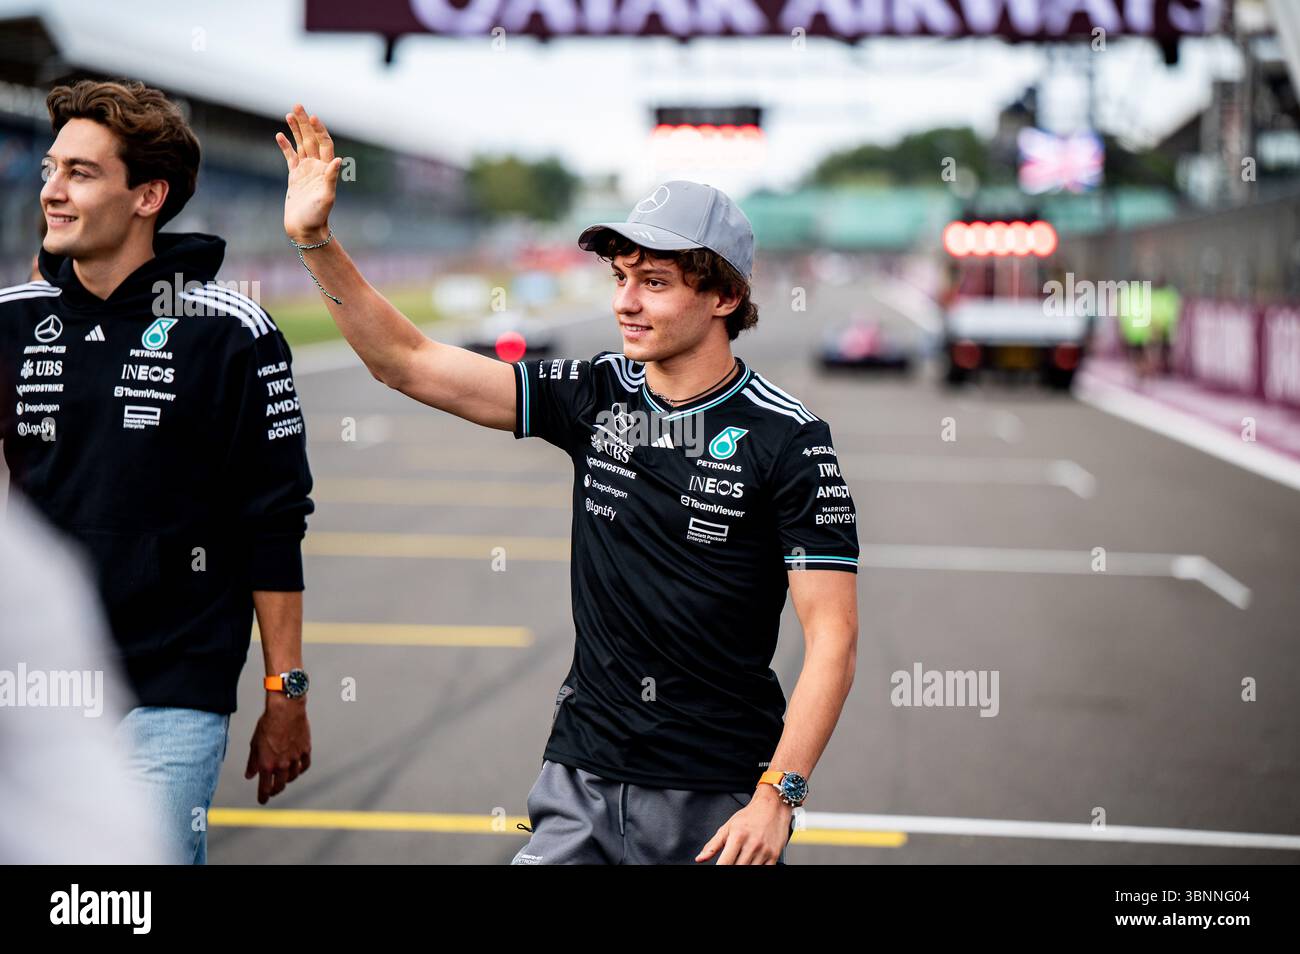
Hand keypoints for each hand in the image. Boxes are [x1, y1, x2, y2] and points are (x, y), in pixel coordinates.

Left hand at [244, 693, 310, 804]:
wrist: (285, 709)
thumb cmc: (267, 724)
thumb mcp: (255, 744)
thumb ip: (252, 762)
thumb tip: (249, 775)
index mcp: (266, 764)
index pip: (264, 788)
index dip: (263, 796)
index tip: (262, 800)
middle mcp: (282, 764)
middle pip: (280, 785)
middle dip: (275, 790)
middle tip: (272, 791)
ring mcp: (295, 758)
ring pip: (293, 777)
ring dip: (287, 780)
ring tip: (284, 777)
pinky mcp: (305, 750)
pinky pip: (304, 766)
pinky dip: (300, 770)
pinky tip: (297, 768)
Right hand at [276, 103, 340, 244]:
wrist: (305, 230)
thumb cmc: (317, 216)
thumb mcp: (326, 197)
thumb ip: (331, 178)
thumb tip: (338, 159)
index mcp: (326, 170)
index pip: (324, 143)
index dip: (319, 130)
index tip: (312, 116)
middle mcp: (317, 167)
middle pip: (311, 139)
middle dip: (304, 123)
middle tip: (297, 105)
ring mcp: (306, 171)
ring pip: (300, 145)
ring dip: (295, 130)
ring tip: (289, 114)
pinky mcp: (295, 177)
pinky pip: (290, 157)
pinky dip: (285, 146)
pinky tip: (280, 135)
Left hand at [695, 786, 792, 864]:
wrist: (772, 807)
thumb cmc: (750, 816)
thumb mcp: (728, 826)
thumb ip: (713, 845)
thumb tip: (700, 858)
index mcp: (738, 836)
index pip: (725, 863)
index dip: (720, 868)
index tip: (718, 868)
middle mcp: (752, 844)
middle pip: (737, 868)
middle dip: (731, 868)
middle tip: (731, 861)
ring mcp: (764, 851)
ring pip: (751, 870)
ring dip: (744, 868)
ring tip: (741, 860)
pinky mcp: (774, 855)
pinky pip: (765, 870)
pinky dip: (756, 869)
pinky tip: (751, 863)